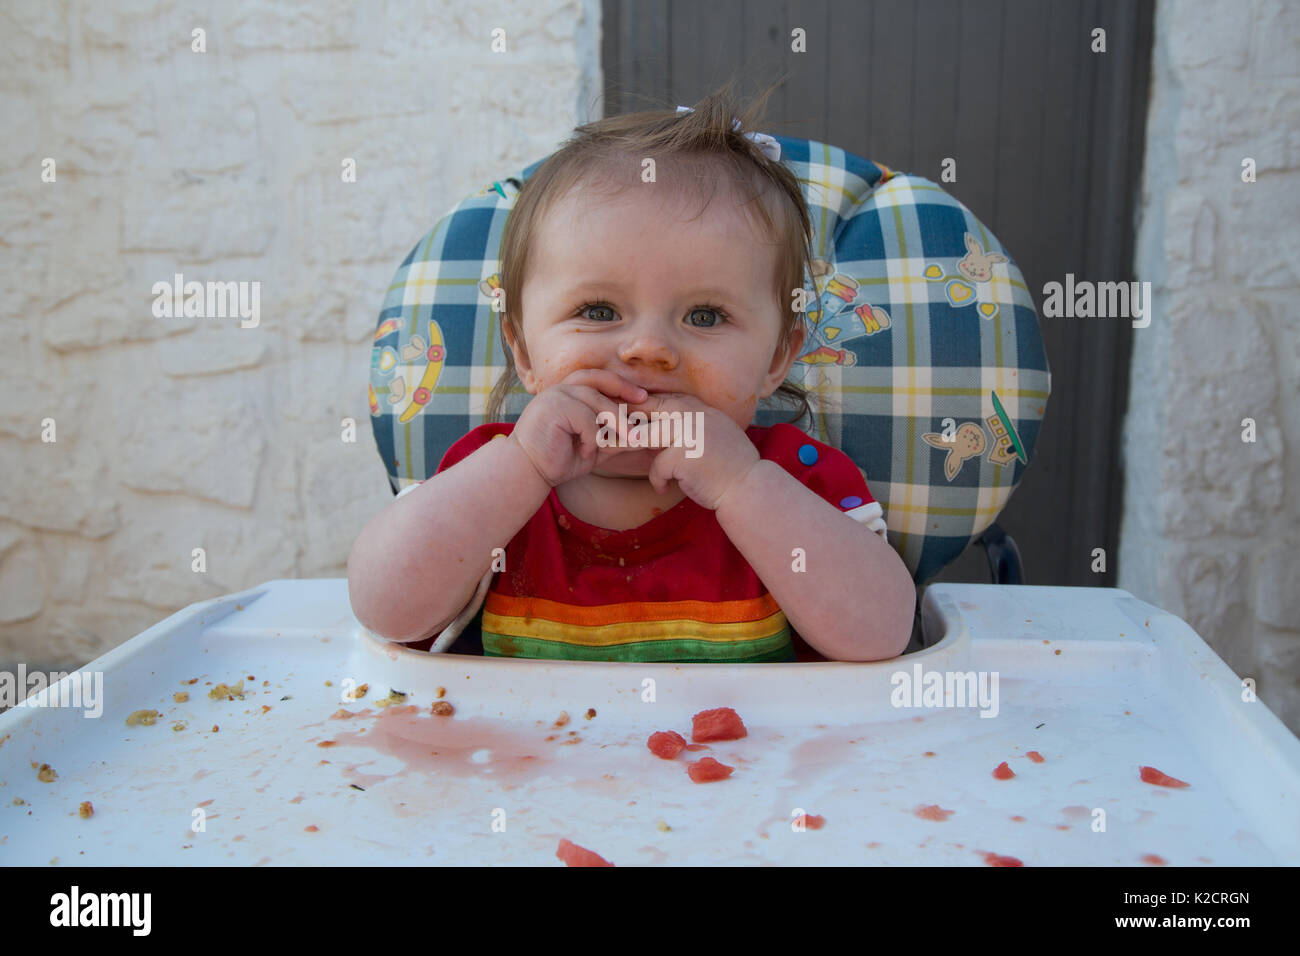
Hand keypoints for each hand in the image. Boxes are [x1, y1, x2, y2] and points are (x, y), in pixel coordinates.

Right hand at [510, 369, 647, 487]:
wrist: (527, 472)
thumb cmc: (558, 459)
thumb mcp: (593, 446)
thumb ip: (613, 437)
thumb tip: (643, 436)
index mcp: (567, 393)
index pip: (597, 378)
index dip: (620, 384)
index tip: (642, 396)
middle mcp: (560, 389)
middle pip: (599, 384)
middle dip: (623, 395)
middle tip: (643, 407)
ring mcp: (554, 396)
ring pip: (596, 402)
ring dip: (616, 422)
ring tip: (630, 439)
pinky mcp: (552, 408)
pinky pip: (585, 419)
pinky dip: (591, 438)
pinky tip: (585, 452)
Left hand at [626, 393, 759, 509]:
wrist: (748, 488)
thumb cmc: (723, 467)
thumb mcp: (700, 438)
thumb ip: (675, 429)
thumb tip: (638, 430)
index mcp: (696, 406)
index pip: (655, 400)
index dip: (630, 409)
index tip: (614, 422)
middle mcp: (693, 412)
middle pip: (643, 410)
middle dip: (620, 423)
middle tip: (603, 438)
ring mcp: (689, 431)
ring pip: (644, 436)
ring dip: (628, 447)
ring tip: (616, 455)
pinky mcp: (685, 453)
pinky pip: (657, 466)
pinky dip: (658, 480)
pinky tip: (664, 488)